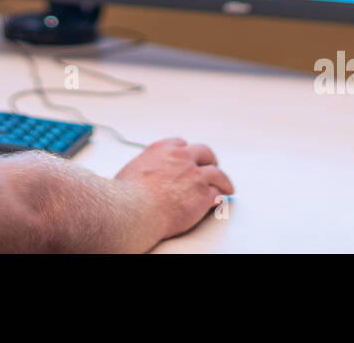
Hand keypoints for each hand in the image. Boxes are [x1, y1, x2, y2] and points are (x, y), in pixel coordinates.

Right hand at [115, 137, 233, 243]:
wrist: (135, 209)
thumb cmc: (127, 194)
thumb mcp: (131, 170)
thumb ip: (143, 168)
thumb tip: (139, 176)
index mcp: (162, 149)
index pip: (181, 144)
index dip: (186, 152)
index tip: (188, 157)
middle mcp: (182, 158)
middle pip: (204, 152)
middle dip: (209, 159)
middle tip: (212, 165)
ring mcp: (195, 176)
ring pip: (217, 173)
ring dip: (223, 179)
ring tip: (226, 185)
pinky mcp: (203, 195)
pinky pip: (218, 193)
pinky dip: (221, 196)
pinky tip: (222, 199)